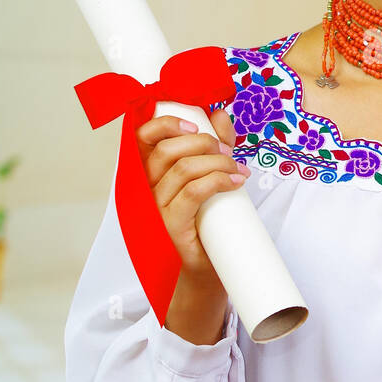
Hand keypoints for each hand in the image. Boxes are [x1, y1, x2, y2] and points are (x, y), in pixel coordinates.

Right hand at [135, 103, 249, 281]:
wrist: (208, 267)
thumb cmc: (207, 221)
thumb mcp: (212, 174)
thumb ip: (215, 144)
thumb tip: (219, 114)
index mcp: (151, 172)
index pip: (143, 137)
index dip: (167, 123)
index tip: (197, 125)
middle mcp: (146, 188)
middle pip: (167, 150)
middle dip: (204, 143)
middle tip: (228, 152)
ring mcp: (156, 208)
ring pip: (183, 169)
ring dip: (218, 162)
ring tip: (238, 171)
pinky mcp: (171, 226)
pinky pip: (193, 193)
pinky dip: (217, 181)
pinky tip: (236, 182)